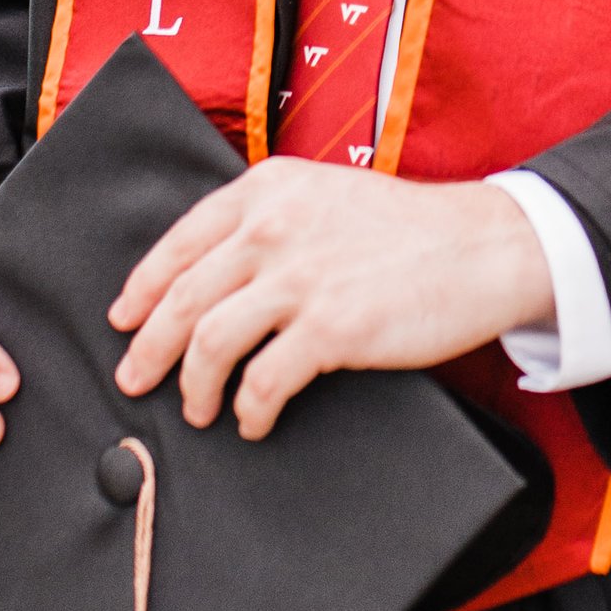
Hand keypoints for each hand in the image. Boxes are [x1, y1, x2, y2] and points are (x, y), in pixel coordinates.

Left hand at [108, 164, 554, 440]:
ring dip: (194, 386)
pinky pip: (264, 381)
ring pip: (210, 343)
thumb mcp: (328, 195)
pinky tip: (252, 421)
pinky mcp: (333, 327)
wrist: (486, 245)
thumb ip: (272, 219)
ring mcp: (302, 277)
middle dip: (149, 348)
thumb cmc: (411, 228)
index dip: (143, 287)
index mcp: (269, 189)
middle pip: (183, 298)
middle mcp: (275, 226)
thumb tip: (216, 271)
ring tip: (198, 410)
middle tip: (135, 379)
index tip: (125, 318)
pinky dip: (249, 410)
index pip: (180, 241)